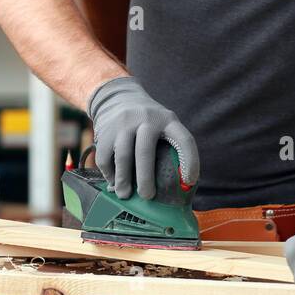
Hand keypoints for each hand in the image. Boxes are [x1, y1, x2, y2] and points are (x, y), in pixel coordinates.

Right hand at [87, 76, 198, 200]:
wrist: (120, 98)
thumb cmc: (149, 123)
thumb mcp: (164, 125)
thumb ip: (169, 148)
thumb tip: (176, 188)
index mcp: (168, 120)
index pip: (184, 140)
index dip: (190, 161)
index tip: (189, 182)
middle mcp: (146, 119)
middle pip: (145, 152)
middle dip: (145, 178)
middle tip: (147, 196)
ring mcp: (124, 124)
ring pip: (123, 156)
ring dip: (123, 180)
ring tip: (125, 195)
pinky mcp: (106, 131)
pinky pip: (105, 158)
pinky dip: (109, 174)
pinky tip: (114, 181)